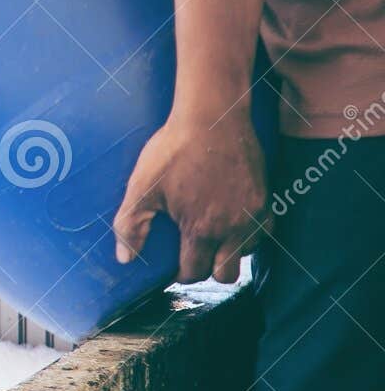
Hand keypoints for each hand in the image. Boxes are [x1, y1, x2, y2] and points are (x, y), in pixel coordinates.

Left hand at [113, 112, 268, 283]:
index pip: (195, 272)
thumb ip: (131, 225)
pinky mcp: (265, 198)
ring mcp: (253, 214)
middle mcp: (233, 228)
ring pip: (247, 253)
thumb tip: (125, 258)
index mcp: (201, 230)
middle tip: (193, 255)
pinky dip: (249, 233)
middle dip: (208, 270)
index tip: (174, 267)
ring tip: (211, 236)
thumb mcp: (142, 186)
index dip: (180, 274)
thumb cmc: (173, 150)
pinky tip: (232, 221)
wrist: (212, 117)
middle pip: (226, 274)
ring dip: (230, 251)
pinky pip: (264, 230)